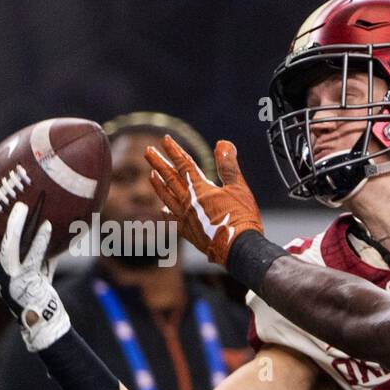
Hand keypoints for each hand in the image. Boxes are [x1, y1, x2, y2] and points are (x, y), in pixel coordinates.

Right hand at [0, 196, 70, 350]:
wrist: (44, 322)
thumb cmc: (38, 296)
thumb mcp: (33, 273)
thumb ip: (36, 256)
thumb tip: (48, 232)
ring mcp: (12, 277)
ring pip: (8, 245)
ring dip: (14, 224)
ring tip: (21, 206)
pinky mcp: (28, 279)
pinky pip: (34, 255)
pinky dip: (41, 239)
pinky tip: (47, 224)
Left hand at [145, 137, 263, 264]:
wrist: (238, 249)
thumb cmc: (242, 219)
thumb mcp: (239, 188)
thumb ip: (228, 165)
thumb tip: (222, 144)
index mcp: (201, 189)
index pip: (184, 165)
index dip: (175, 151)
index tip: (165, 139)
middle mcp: (189, 202)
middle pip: (170, 178)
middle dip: (158, 163)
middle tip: (148, 151)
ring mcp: (186, 218)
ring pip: (167, 198)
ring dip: (158, 185)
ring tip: (150, 175)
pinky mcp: (189, 233)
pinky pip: (172, 221)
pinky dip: (166, 213)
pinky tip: (163, 210)